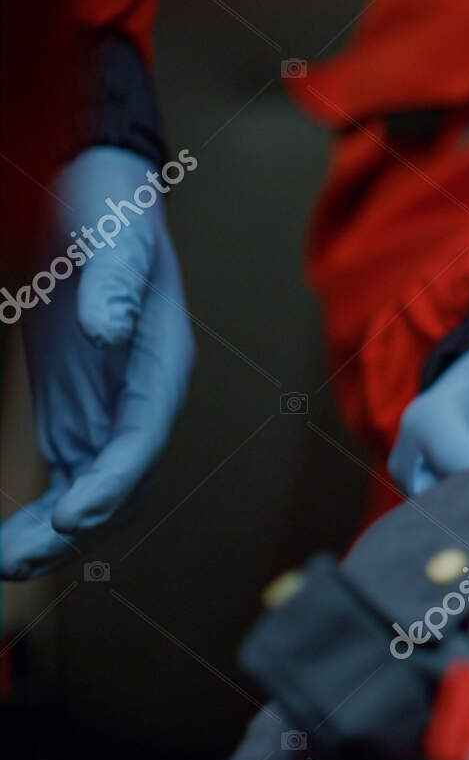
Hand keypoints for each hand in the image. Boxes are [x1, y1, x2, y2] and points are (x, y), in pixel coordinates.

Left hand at [2, 147, 194, 579]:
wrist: (96, 197)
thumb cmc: (111, 213)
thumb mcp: (115, 236)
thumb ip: (116, 282)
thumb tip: (109, 332)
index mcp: (160, 366)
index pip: (142, 438)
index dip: (111, 483)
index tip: (69, 517)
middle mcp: (142, 400)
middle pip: (122, 483)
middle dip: (77, 526)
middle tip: (19, 558)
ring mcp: (111, 411)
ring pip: (92, 493)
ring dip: (54, 535)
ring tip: (4, 562)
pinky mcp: (79, 414)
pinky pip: (65, 479)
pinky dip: (39, 516)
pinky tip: (5, 539)